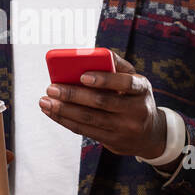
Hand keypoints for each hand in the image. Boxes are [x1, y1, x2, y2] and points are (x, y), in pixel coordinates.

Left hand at [39, 52, 166, 158]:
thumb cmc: (134, 97)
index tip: (82, 76)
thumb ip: (116, 66)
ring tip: (45, 101)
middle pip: (101, 102)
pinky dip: (66, 120)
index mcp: (142, 89)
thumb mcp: (134, 80)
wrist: (150, 134)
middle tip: (51, 87)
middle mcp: (137, 110)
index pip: (125, 82)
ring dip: (63, 110)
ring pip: (89, 119)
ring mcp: (124, 128)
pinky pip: (85, 130)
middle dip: (73, 94)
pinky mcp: (112, 141)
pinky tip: (52, 112)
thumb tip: (90, 53)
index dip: (104, 80)